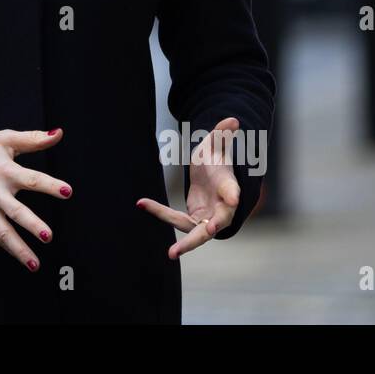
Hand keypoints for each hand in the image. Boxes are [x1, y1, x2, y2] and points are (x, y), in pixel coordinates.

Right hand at [0, 127, 70, 271]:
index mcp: (5, 171)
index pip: (31, 179)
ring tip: (35, 263)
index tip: (67, 192)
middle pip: (16, 211)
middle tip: (48, 236)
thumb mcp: (4, 139)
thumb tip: (58, 134)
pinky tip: (20, 258)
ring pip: (3, 232)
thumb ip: (33, 139)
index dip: (50, 186)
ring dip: (19, 249)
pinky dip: (7, 248)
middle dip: (32, 225)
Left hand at [136, 116, 240, 259]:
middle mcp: (221, 208)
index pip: (232, 192)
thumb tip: (232, 120)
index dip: (231, 195)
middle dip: (211, 230)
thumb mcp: (217, 144)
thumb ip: (222, 134)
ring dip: (185, 244)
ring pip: (195, 233)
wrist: (211, 175)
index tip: (232, 198)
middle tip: (207, 232)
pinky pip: (175, 219)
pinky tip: (141, 202)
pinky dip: (160, 212)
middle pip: (217, 224)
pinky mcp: (192, 220)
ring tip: (171, 253)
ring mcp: (207, 217)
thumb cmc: (217, 160)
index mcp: (229, 188)